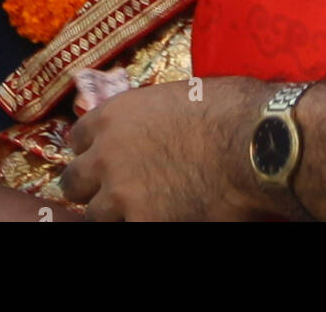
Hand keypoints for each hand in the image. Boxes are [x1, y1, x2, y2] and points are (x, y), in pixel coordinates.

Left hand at [60, 76, 290, 220]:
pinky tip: (159, 217)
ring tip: (135, 211)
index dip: (92, 149)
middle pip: (73, 181)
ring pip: (94, 215)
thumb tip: (151, 127)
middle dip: (89, 186)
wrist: (251, 142)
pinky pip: (125, 228)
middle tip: (109, 192)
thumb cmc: (225, 108)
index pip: (78, 138)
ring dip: (111, 213)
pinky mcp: (143, 223)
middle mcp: (107, 154)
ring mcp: (121, 194)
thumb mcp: (174, 97)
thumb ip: (148, 116)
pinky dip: (138, 223)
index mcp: (114, 115)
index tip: (104, 158)